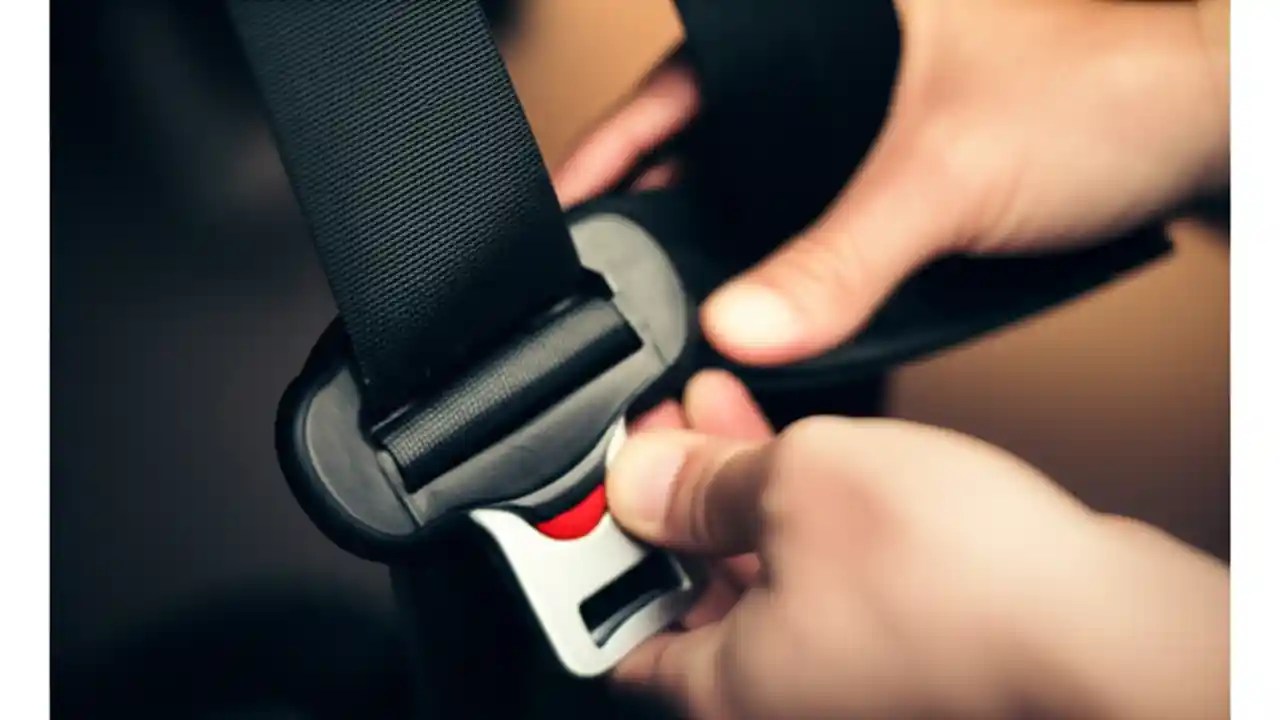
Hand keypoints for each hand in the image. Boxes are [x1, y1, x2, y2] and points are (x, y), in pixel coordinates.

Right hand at [555, 0, 1229, 365]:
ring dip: (735, 253)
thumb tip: (746, 323)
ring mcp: (859, 130)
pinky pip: (819, 230)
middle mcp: (825, 74)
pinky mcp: (897, 177)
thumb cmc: (1098, 83)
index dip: (611, 152)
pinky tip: (782, 310)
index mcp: (808, 28)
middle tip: (623, 287)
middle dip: (666, 219)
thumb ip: (838, 258)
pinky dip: (797, 271)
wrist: (1199, 124)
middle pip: (708, 151)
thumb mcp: (943, 175)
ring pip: (765, 197)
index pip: (674, 85)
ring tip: (691, 306)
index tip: (561, 217)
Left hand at [615, 371, 1227, 719]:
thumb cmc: (956, 582)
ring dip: (734, 490)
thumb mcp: (794, 484)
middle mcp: (775, 701)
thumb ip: (701, 482)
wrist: (1102, 631)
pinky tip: (801, 449)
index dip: (597, 542)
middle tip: (665, 423)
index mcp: (721, 690)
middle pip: (684, 592)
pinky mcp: (896, 650)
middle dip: (670, 494)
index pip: (611, 629)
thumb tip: (643, 478)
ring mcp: (840, 680)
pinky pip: (818, 578)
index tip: (601, 477)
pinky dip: (799, 516)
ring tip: (720, 408)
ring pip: (755, 575)